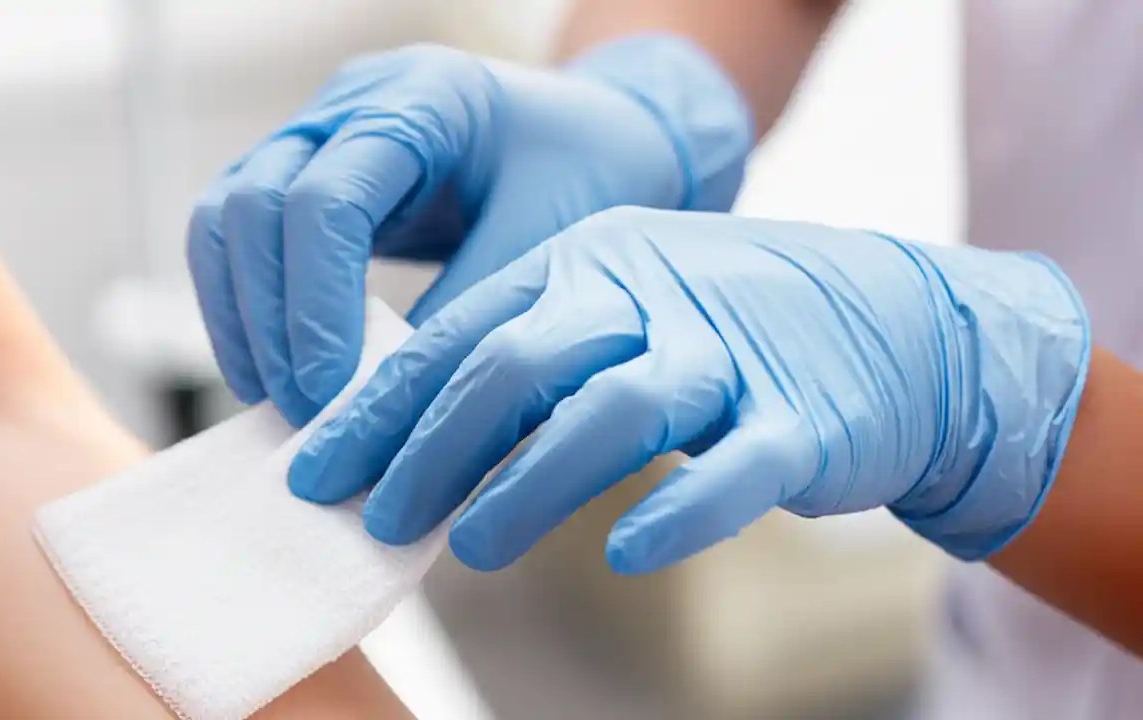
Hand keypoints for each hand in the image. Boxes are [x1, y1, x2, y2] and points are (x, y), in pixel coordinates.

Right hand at [187, 37, 751, 424]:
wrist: (595, 135)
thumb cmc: (586, 173)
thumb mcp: (546, 238)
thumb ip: (465, 313)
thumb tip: (381, 408)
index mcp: (421, 100)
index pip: (325, 200)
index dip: (316, 306)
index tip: (334, 396)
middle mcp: (351, 104)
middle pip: (255, 205)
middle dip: (273, 322)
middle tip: (310, 416)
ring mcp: (319, 134)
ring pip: (228, 218)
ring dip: (243, 319)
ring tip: (282, 408)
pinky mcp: (308, 175)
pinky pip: (241, 236)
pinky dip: (245, 308)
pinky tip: (272, 378)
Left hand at [288, 208, 1089, 572]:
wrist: (894, 319)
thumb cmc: (727, 328)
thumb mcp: (622, 310)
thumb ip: (533, 358)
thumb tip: (421, 439)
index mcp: (592, 262)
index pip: (463, 332)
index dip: (384, 406)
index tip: (320, 467)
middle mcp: (652, 295)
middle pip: (520, 364)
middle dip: (433, 447)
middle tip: (379, 517)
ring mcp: (731, 354)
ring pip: (614, 412)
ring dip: (530, 483)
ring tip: (473, 546)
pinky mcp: (805, 419)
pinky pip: (737, 466)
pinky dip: (679, 510)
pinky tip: (626, 553)